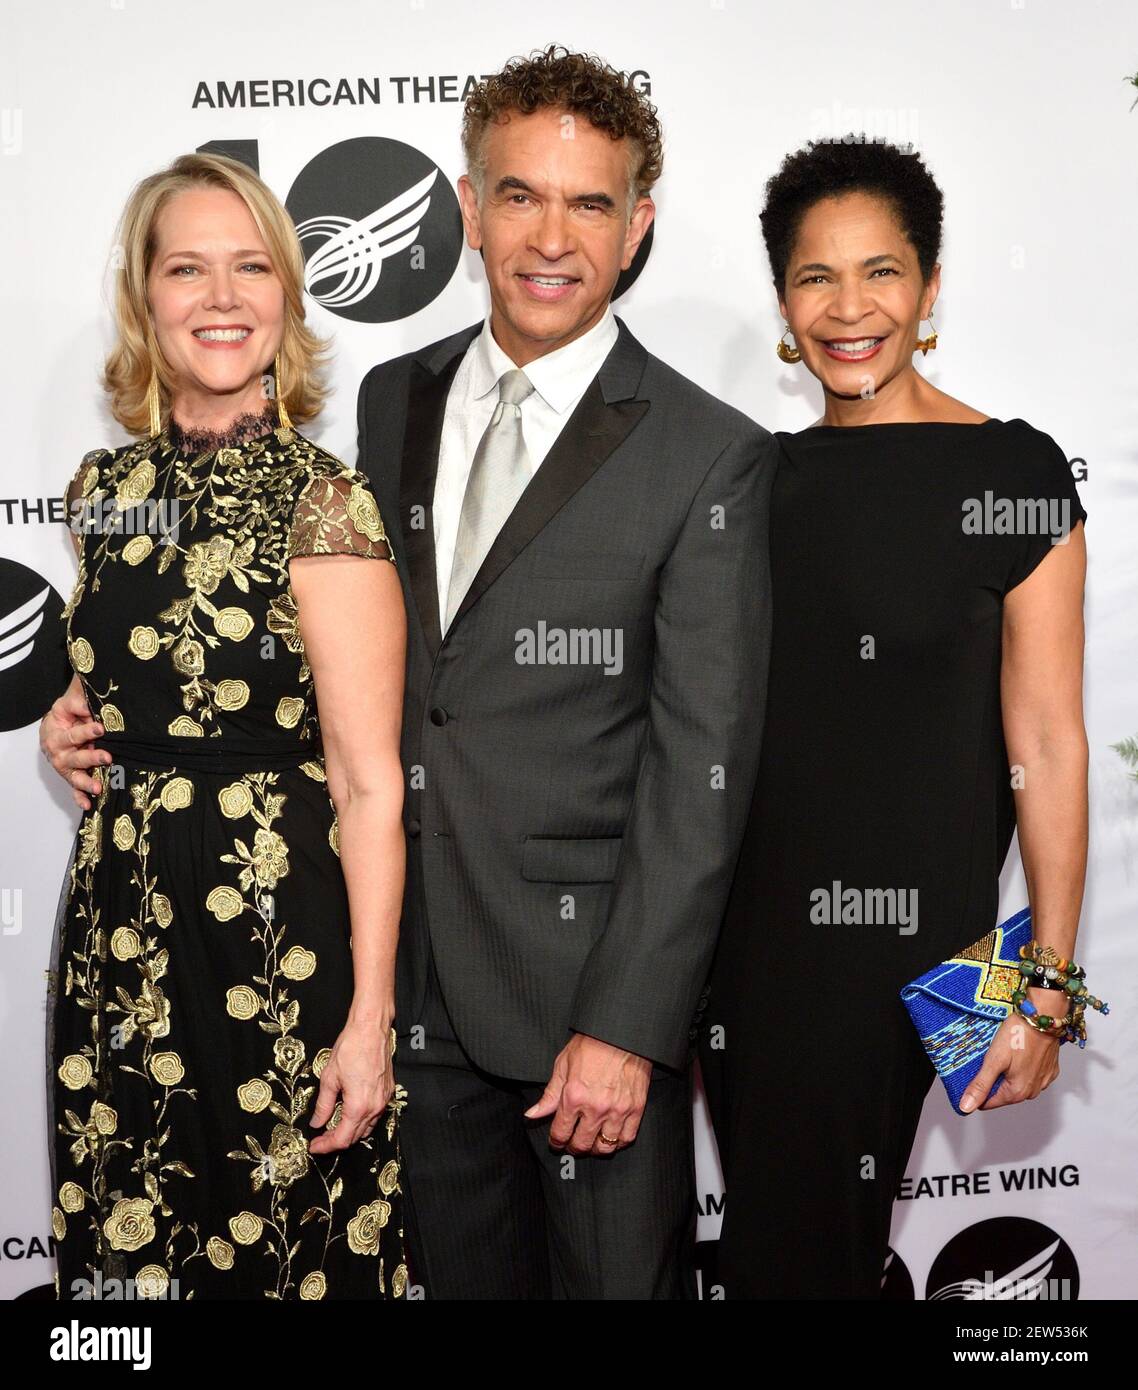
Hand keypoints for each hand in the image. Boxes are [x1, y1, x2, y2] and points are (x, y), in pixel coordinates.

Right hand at [39, 676, 108, 810]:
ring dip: (86, 783)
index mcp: (56, 735)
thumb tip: (89, 704)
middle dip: (91, 758)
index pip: (73, 735)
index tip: (101, 728)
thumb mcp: (68, 704)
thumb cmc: (66, 714)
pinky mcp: (73, 777)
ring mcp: (66, 768)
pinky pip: (75, 791)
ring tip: (98, 787)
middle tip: (107, 757)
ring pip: (75, 777)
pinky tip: (88, 805)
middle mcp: (59, 754)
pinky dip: (80, 798)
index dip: (86, 731)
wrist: (58, 726)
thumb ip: (78, 702)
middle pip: (75, 758)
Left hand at [308, 1019, 394, 1152]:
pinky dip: (361, 1120)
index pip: (342, 1139)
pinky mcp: (388, 1092)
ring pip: (367, 1128)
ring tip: (333, 1127)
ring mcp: (383, 1100)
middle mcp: (374, 1107)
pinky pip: (375, 1115)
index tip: (314, 1146)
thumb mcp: (329, 1078)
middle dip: (336, 1141)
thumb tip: (317, 1123)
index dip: (326, 1146)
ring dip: (350, 1132)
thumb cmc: (351, 1048)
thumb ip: (323, 1105)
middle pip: (355, 1137)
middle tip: (320, 1138)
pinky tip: (349, 1112)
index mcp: (358, 1107)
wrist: (371, 1029)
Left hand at [524, 1032, 651, 1156]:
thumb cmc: (591, 1044)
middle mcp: (595, 1107)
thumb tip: (532, 1115)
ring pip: (605, 1147)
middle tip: (573, 1144)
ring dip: (596, 1149)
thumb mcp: (563, 1065)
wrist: (620, 1032)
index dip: (556, 1141)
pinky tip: (611, 1137)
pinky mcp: (636, 1108)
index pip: (560, 1133)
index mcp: (573, 1096)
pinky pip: (627, 1138)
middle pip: (582, 1144)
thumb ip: (549, 1095)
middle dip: (574, 1147)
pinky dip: (618, 1143)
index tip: (556, 1141)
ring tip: (592, 1143)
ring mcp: (617, 1110)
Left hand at [959, 987, 1064, 1111]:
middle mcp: (1033, 1091)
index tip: (971, 1076)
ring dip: (1007, 1073)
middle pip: (1003, 1093)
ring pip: (1017, 1083)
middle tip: (987, 1059)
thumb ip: (980, 1085)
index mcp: (1018, 1092)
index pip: (989, 1103)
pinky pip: (1030, 1074)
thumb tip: (966, 1107)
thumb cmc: (1019, 1034)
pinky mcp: (1050, 1069)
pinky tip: (1017, 1053)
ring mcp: (1043, 1080)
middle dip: (992, 1080)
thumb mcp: (994, 1060)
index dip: (977, 1091)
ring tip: (1002, 1054)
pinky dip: (1021, 1067)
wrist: (1043, 1015)